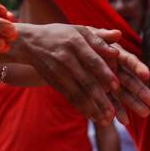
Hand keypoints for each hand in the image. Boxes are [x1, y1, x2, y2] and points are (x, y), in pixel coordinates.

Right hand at [11, 23, 149, 121]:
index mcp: (75, 43)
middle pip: (86, 81)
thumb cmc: (60, 34)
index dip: (105, 73)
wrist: (30, 43)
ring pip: (77, 93)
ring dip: (92, 108)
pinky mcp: (54, 82)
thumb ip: (100, 36)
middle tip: (113, 112)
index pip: (92, 60)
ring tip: (105, 120)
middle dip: (100, 98)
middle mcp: (66, 59)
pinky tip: (92, 116)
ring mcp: (59, 73)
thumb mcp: (79, 29)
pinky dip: (81, 107)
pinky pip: (69, 97)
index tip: (117, 86)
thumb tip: (119, 36)